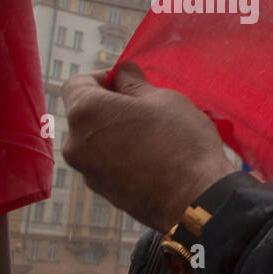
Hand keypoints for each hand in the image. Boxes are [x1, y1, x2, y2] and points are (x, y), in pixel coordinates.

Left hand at [62, 62, 235, 231]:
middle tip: (147, 109)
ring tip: (155, 137)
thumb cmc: (182, 144)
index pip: (77, 83)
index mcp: (86, 112)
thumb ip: (135, 83)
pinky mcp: (103, 192)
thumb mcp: (165, 99)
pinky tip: (155, 159)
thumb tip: (122, 73)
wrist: (195, 200)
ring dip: (117, 133)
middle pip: (86, 114)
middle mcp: (76, 143)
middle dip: (111, 107)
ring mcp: (87, 171)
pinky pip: (107, 164)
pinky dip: (123, 157)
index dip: (102, 76)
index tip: (128, 81)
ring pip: (97, 141)